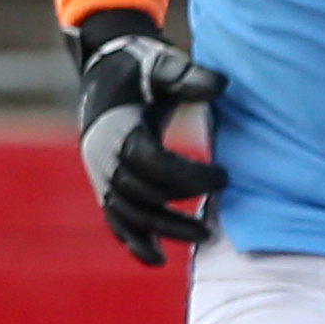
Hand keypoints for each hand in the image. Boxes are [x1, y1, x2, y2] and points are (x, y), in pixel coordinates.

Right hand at [69, 8, 225, 266]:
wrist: (104, 70)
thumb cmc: (142, 67)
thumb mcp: (164, 63)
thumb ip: (190, 75)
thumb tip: (221, 87)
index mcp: (119, 130)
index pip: (152, 164)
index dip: (188, 176)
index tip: (224, 178)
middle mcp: (102, 158)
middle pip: (141, 195)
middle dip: (180, 207)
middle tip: (219, 212)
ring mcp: (99, 175)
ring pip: (128, 214)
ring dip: (162, 231)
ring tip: (203, 237)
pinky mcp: (102, 184)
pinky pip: (114, 219)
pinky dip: (132, 241)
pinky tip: (156, 260)